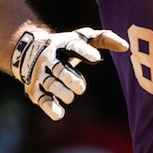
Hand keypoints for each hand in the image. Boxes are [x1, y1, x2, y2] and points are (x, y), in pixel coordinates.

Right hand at [10, 27, 128, 119]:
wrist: (26, 49)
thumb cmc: (64, 46)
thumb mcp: (81, 38)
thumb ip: (103, 39)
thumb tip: (125, 46)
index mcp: (62, 44)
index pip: (73, 47)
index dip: (85, 51)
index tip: (97, 58)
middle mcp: (48, 58)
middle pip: (60, 69)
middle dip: (70, 79)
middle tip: (80, 87)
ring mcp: (40, 74)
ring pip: (52, 85)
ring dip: (63, 92)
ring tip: (70, 95)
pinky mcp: (34, 89)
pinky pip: (42, 99)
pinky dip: (50, 107)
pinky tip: (59, 114)